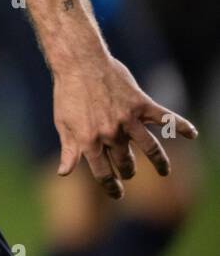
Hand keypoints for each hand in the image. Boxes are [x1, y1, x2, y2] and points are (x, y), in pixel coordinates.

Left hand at [53, 53, 197, 197]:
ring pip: (150, 148)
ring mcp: (128, 119)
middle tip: (129, 173)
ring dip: (160, 162)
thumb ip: (68, 150)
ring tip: (164, 171)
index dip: (111, 186)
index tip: (117, 193)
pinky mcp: (141, 104)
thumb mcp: (63, 123)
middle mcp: (111, 133)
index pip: (104, 173)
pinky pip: (166, 119)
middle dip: (129, 171)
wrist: (79, 63)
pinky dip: (181, 126)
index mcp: (89, 141)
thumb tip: (64, 173)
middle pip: (126, 162)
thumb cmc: (68, 93)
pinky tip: (192, 134)